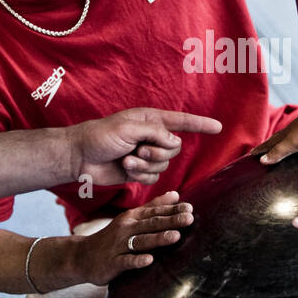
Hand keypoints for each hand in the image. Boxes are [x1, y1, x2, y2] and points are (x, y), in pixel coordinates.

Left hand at [69, 109, 221, 184]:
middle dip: (158, 153)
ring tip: (127, 160)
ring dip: (146, 165)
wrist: (80, 157)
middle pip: (174, 149)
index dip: (200, 124)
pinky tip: (126, 170)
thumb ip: (155, 133)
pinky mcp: (139, 171)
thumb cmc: (100, 136)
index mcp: (151, 120)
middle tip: (138, 150)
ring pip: (164, 165)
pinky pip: (153, 177)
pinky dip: (140, 175)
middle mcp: (151, 136)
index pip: (182, 121)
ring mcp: (146, 155)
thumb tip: (175, 143)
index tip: (218, 127)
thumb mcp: (128, 128)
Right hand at [72, 192, 194, 284]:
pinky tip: (149, 260)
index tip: (190, 207)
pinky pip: (126, 261)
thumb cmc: (113, 237)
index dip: (172, 210)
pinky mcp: (112, 263)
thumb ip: (153, 207)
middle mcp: (126, 229)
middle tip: (189, 218)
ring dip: (158, 238)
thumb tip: (176, 194)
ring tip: (175, 236)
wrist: (82, 256)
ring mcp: (118, 246)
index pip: (155, 212)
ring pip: (140, 241)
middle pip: (151, 224)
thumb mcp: (131, 218)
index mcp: (132, 218)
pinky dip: (136, 260)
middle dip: (170, 221)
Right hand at [252, 111, 297, 165]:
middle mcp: (290, 135)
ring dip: (279, 147)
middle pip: (275, 142)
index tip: (250, 155)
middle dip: (267, 148)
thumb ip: (278, 152)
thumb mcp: (292, 143)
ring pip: (286, 142)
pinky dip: (294, 147)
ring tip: (276, 152)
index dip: (259, 150)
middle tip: (259, 154)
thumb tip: (261, 161)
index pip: (268, 145)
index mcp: (283, 137)